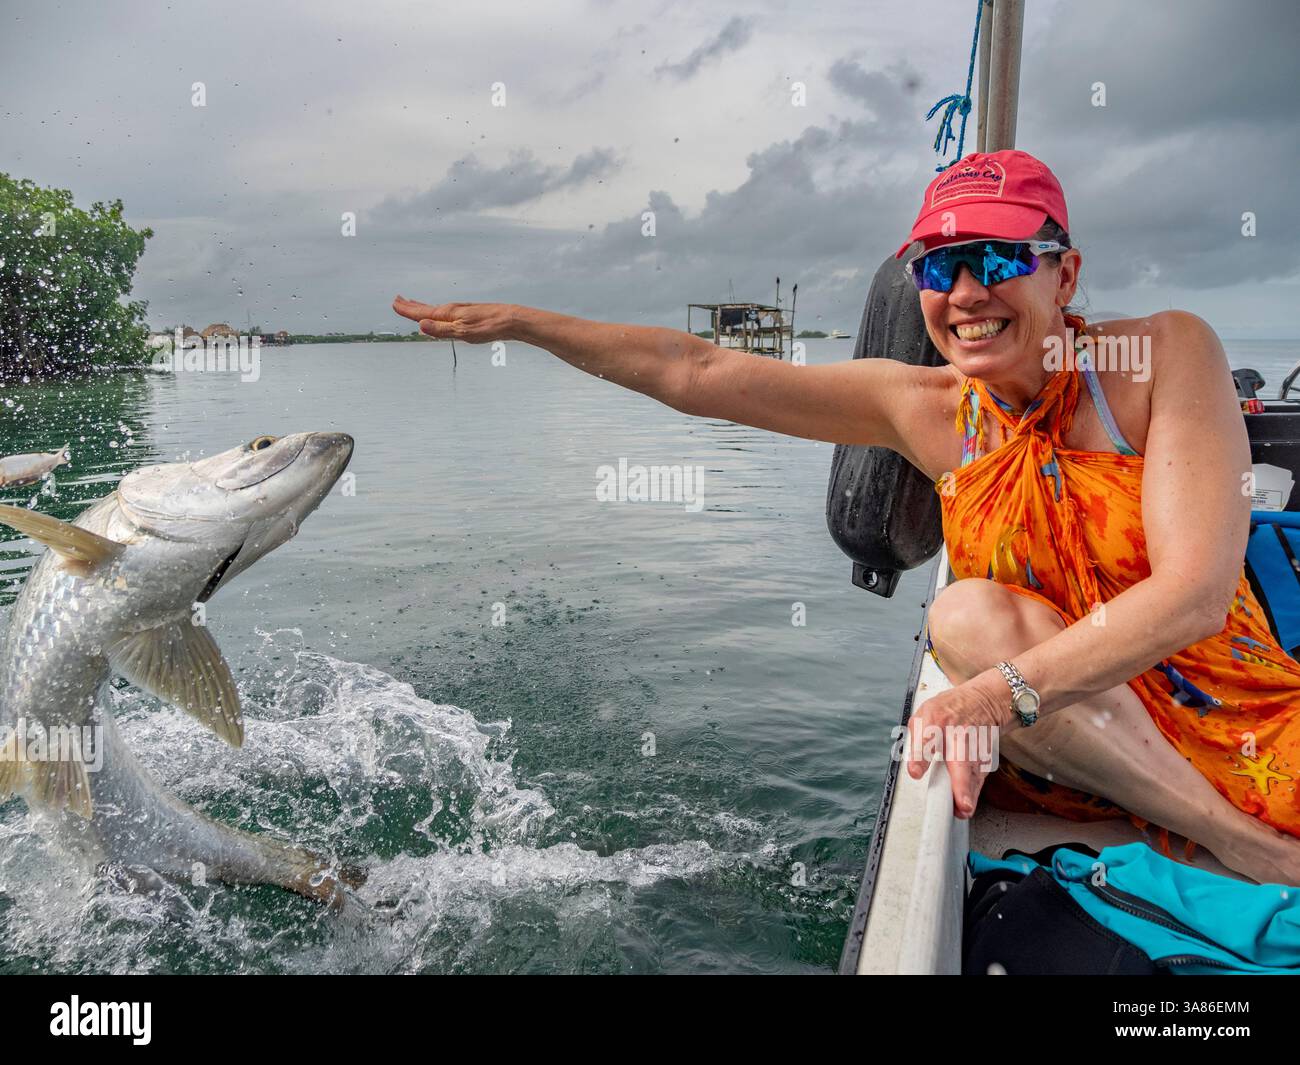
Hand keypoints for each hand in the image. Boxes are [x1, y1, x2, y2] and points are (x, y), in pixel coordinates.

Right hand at [392, 296, 515, 342]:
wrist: (511, 319)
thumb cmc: (488, 327)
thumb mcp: (463, 332)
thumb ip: (441, 330)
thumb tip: (420, 326)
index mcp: (448, 313)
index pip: (422, 312)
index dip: (407, 310)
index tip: (394, 304)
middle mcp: (452, 310)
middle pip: (426, 308)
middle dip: (411, 305)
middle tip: (397, 300)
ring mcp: (461, 311)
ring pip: (436, 309)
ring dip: (422, 307)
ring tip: (413, 304)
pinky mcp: (469, 315)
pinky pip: (446, 312)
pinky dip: (436, 311)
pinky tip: (440, 314)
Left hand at [905, 668, 1015, 818]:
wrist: (983, 701)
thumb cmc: (948, 709)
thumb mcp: (924, 714)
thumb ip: (916, 740)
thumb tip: (913, 768)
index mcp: (936, 720)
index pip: (927, 740)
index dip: (920, 757)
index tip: (915, 773)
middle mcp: (958, 734)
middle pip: (960, 760)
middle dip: (960, 783)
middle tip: (961, 804)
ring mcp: (975, 746)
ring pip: (973, 773)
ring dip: (969, 793)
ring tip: (963, 809)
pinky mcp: (985, 756)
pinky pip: (979, 777)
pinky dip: (973, 792)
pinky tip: (967, 804)